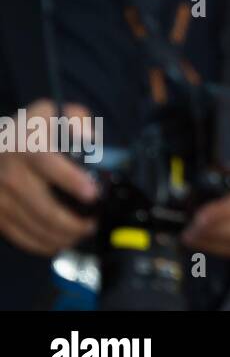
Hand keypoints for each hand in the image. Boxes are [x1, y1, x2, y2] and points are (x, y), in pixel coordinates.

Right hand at [0, 100, 98, 255]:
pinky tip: (59, 242)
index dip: (71, 180)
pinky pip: (19, 236)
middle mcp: (9, 173)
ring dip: (62, 236)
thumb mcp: (51, 113)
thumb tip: (88, 138)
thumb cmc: (29, 130)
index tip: (93, 194)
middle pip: (44, 206)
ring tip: (82, 234)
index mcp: (25, 145)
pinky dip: (41, 244)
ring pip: (34, 226)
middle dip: (74, 222)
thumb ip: (76, 119)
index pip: (48, 164)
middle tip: (94, 224)